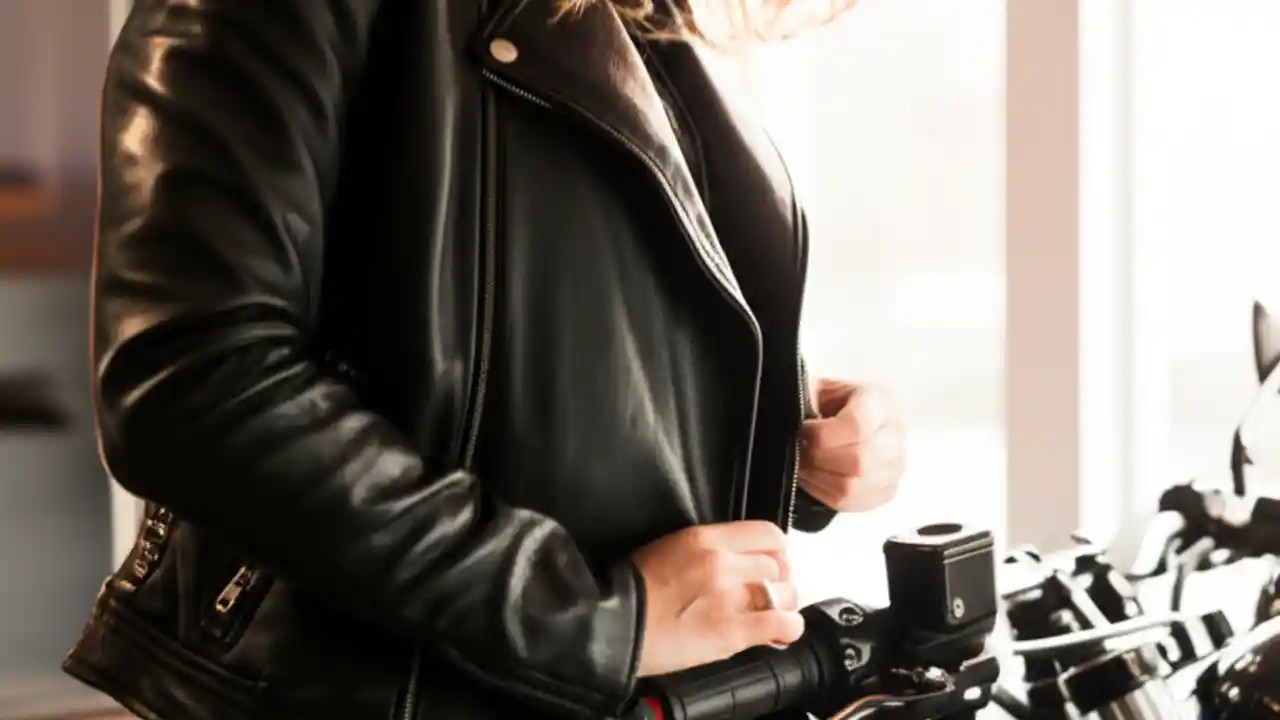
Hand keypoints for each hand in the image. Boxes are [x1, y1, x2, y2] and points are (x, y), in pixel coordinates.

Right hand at [631, 521, 803, 676]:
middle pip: (778, 564)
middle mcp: (723, 564)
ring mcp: (731, 598)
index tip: (771, 560)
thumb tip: (736, 558)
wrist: (614, 626)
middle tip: (766, 592)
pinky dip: (788, 629)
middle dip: (776, 579)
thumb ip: (708, 549)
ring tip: (771, 613)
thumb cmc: (632, 590)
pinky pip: (785, 625)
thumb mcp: (670, 548)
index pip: (769, 534)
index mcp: (705, 539)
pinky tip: (778, 633)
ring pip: (787, 593)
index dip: (775, 550)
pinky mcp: (734, 633)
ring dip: (782, 604)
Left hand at [798, 379, 904, 512]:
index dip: (824, 434)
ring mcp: (894, 466)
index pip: (858, 425)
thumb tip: (791, 416)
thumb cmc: (831, 403)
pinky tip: (813, 479)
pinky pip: (852, 502)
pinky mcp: (885, 490)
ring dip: (819, 478)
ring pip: (854, 486)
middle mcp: (894, 434)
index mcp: (879, 401)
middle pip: (859, 460)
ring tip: (803, 465)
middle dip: (819, 458)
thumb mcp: (819, 388)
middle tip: (799, 451)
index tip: (803, 431)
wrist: (843, 418)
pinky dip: (824, 493)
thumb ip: (807, 398)